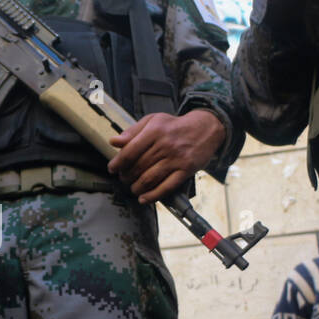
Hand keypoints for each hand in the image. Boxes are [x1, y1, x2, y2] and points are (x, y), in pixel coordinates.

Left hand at [107, 110, 225, 204]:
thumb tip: (114, 142)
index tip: (112, 169)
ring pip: (149, 179)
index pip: (130, 151)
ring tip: (133, 187)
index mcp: (154, 130)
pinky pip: (166, 187)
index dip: (117, 163)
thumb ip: (132, 131)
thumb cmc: (175, 126)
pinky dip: (152, 196)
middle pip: (138, 167)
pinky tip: (144, 198)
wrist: (205, 128)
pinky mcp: (186, 170)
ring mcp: (176, 158)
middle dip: (126, 176)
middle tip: (123, 178)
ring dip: (136, 187)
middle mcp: (165, 145)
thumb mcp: (153, 120)